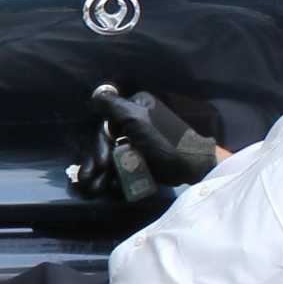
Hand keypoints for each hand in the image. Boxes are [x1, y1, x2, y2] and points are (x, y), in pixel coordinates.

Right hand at [92, 88, 220, 185]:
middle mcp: (136, 122)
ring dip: (104, 172)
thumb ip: (112, 106)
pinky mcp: (145, 158)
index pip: (107, 124)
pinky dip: (117, 176)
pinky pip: (125, 165)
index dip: (100, 144)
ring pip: (114, 156)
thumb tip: (95, 95)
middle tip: (91, 180)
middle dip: (99, 162)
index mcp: (135, 108)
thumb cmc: (163, 139)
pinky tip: (112, 187)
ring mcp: (140, 141)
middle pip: (109, 142)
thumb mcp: (135, 118)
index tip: (100, 162)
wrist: (191, 164)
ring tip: (97, 189)